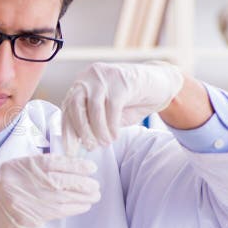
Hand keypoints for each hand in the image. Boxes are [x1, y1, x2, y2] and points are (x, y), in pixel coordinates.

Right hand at [0, 154, 100, 227]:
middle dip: (81, 182)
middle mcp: (18, 182)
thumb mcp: (18, 173)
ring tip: (95, 194)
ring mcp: (24, 200)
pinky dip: (75, 207)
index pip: (50, 162)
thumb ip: (39, 167)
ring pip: (61, 196)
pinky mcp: (31, 217)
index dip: (73, 165)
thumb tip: (73, 164)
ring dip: (82, 196)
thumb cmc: (11, 193)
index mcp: (15, 167)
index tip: (89, 168)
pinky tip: (84, 204)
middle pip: (57, 180)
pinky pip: (59, 210)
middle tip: (95, 184)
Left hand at [61, 61, 183, 156]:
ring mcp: (105, 77)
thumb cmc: (129, 102)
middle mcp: (89, 77)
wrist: (160, 84)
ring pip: (94, 108)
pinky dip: (112, 126)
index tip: (69, 151)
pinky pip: (112, 107)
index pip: (67, 109)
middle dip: (81, 130)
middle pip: (75, 105)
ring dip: (98, 130)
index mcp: (81, 85)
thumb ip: (91, 123)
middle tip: (90, 147)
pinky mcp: (121, 80)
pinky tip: (115, 135)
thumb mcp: (106, 114)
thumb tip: (77, 143)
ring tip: (105, 143)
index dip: (67, 131)